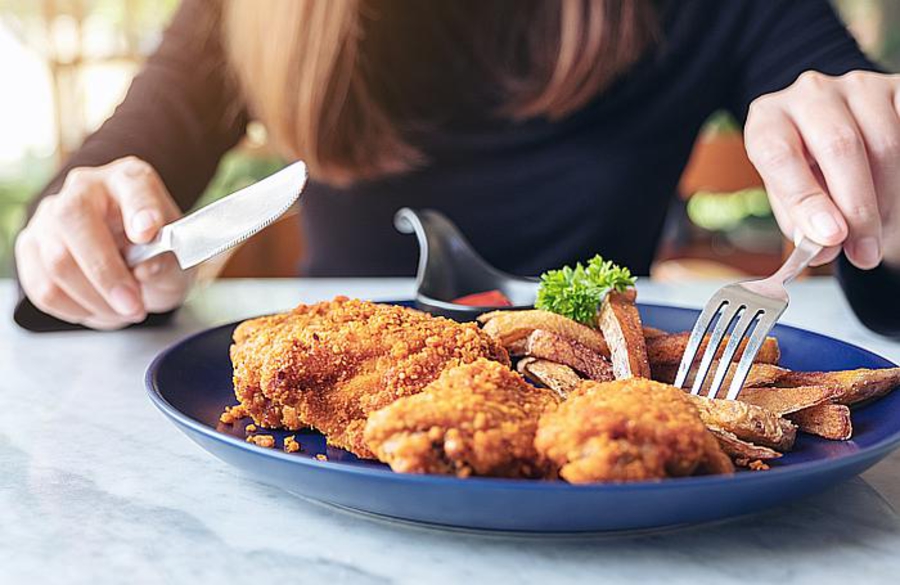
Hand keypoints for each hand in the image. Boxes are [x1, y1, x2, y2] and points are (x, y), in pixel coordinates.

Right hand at [15, 156, 191, 329]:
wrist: (132, 267)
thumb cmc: (156, 257)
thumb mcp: (177, 263)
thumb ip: (168, 265)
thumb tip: (147, 268)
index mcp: (130, 180)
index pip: (132, 184)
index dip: (140, 208)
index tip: (148, 232)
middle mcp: (85, 189)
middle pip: (73, 219)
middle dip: (106, 273)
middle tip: (133, 305)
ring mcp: (50, 216)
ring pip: (57, 261)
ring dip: (94, 299)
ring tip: (123, 310)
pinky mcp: (30, 246)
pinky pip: (43, 287)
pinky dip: (75, 309)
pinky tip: (99, 309)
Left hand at [744, 70, 899, 268]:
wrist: (836, 134)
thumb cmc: (806, 171)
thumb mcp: (790, 194)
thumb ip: (800, 220)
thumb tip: (824, 248)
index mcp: (768, 118)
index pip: (779, 155)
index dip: (805, 199)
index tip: (830, 237)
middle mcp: (809, 94)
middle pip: (840, 147)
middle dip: (856, 209)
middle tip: (864, 253)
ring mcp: (856, 86)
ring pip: (884, 144)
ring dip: (886, 200)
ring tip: (878, 235)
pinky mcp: (896, 88)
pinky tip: (894, 203)